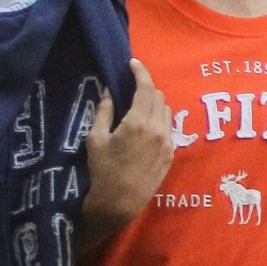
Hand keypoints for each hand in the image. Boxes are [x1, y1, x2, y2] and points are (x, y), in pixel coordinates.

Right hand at [84, 59, 173, 229]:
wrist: (118, 202)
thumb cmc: (101, 170)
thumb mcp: (95, 139)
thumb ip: (105, 112)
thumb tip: (110, 92)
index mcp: (139, 122)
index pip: (146, 88)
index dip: (140, 72)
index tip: (133, 63)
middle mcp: (158, 129)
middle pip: (158, 97)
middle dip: (146, 88)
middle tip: (132, 88)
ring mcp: (168, 142)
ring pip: (166, 112)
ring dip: (154, 104)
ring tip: (138, 108)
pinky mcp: (171, 154)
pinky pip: (168, 129)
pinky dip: (159, 121)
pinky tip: (146, 127)